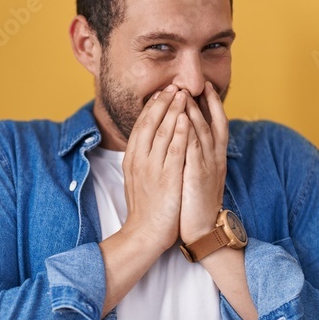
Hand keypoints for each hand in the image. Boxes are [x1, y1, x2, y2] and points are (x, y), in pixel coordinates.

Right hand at [119, 85, 189, 254]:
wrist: (144, 234)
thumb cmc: (144, 209)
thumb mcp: (137, 179)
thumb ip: (142, 160)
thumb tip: (147, 145)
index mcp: (132, 159)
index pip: (141, 126)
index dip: (152, 107)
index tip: (161, 93)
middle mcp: (140, 160)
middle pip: (150, 123)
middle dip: (162, 102)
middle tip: (173, 86)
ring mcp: (152, 168)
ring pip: (163, 132)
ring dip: (173, 111)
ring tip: (182, 94)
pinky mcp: (167, 178)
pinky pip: (174, 150)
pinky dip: (180, 133)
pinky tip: (186, 118)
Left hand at [179, 81, 228, 244]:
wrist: (203, 230)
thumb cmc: (197, 203)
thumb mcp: (199, 175)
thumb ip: (197, 157)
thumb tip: (189, 140)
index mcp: (215, 157)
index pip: (216, 123)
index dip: (211, 104)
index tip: (204, 87)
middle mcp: (215, 158)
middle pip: (213, 122)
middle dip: (205, 101)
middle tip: (196, 82)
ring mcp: (207, 166)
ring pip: (202, 132)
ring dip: (193, 112)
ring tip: (184, 94)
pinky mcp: (197, 175)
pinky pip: (192, 148)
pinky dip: (187, 132)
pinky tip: (180, 119)